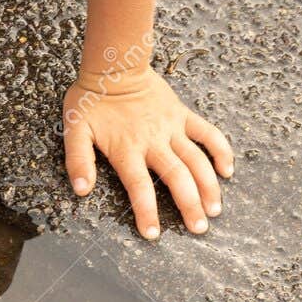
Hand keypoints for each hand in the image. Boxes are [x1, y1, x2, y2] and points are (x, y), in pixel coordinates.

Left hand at [63, 67, 234, 239]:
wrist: (114, 66)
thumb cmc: (90, 100)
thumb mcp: (74, 130)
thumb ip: (78, 161)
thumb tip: (81, 190)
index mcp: (127, 149)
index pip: (139, 187)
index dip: (146, 212)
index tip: (153, 234)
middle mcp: (153, 141)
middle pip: (177, 178)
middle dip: (189, 205)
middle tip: (199, 229)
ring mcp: (172, 128)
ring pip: (196, 160)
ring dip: (208, 186)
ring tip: (215, 210)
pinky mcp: (183, 115)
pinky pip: (208, 133)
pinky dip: (220, 150)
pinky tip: (227, 171)